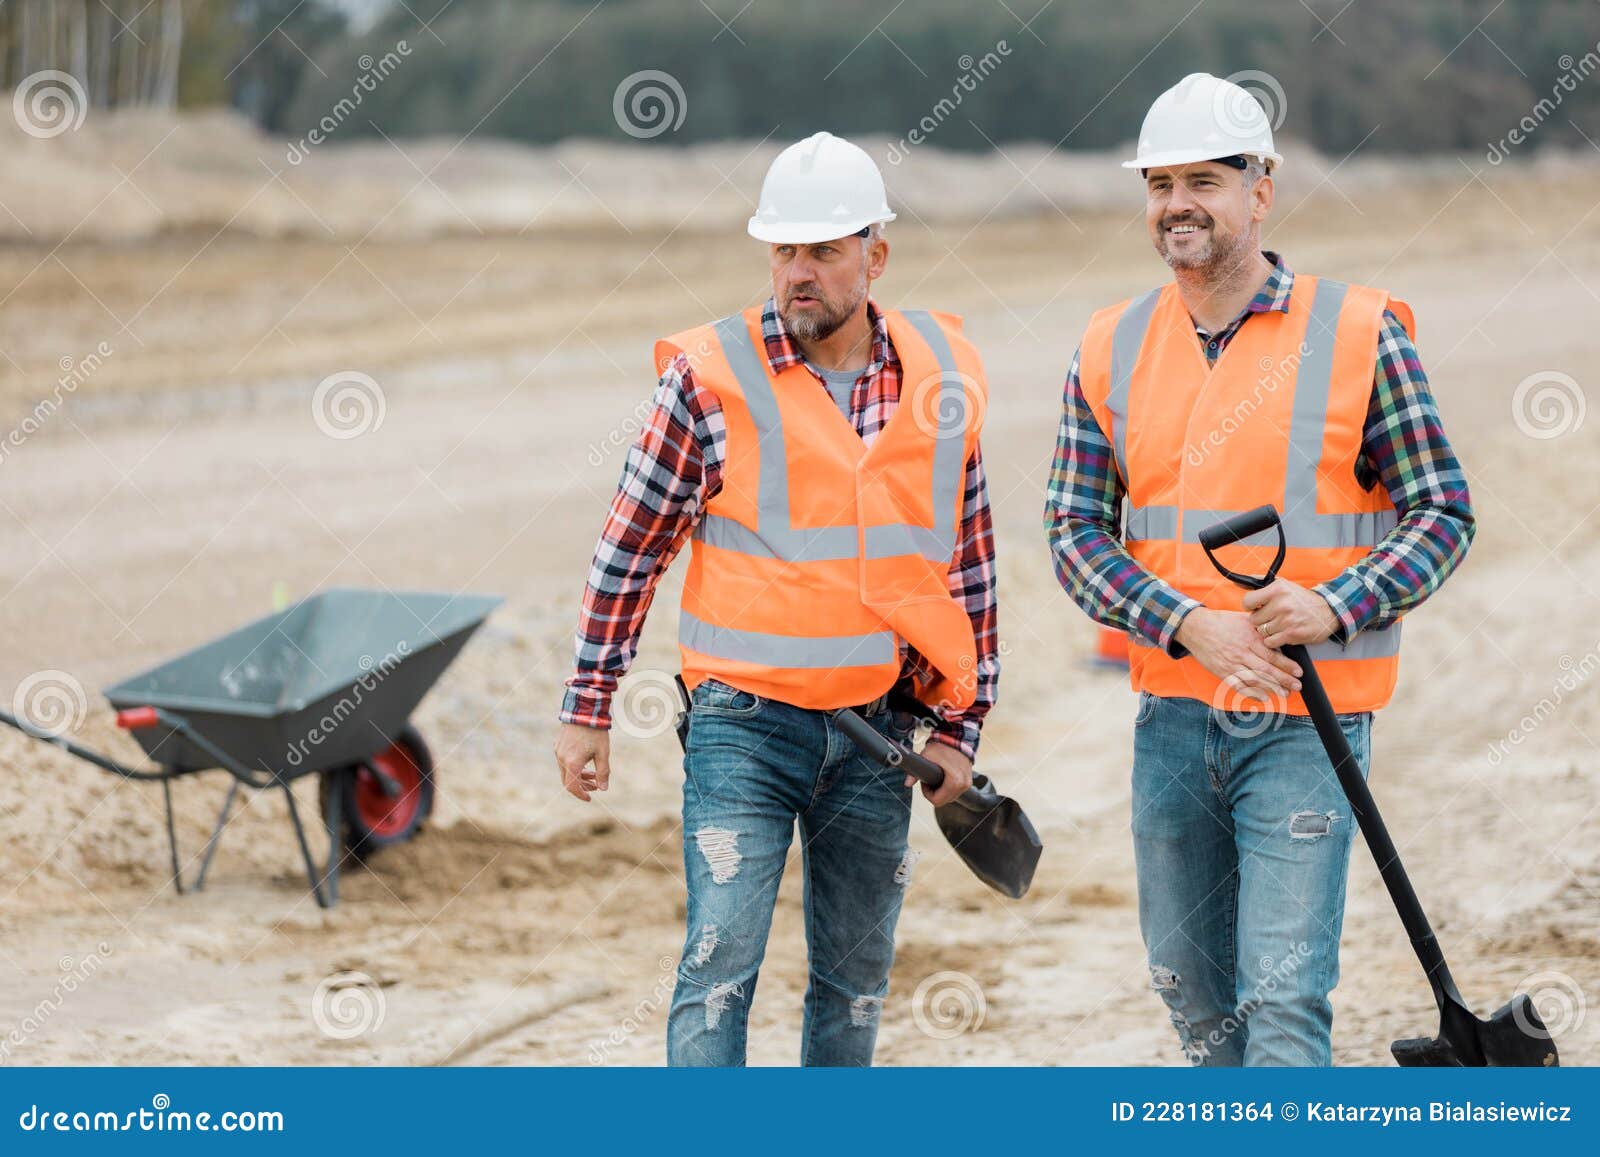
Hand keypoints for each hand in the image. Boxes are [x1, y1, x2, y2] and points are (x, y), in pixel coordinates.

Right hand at [554, 722, 610, 801]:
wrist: (583, 710)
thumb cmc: (595, 732)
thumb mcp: (603, 753)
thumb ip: (603, 772)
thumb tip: (604, 788)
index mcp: (572, 763)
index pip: (573, 787)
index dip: (581, 795)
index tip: (590, 798)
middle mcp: (561, 759)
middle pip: (568, 780)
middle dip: (582, 786)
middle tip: (596, 786)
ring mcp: (558, 752)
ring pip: (566, 771)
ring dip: (579, 775)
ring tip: (594, 774)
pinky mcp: (558, 745)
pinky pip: (564, 761)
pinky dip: (574, 766)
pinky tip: (586, 762)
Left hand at [907, 742, 972, 806]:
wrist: (956, 739)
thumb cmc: (941, 747)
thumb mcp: (926, 757)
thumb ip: (915, 773)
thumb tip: (907, 784)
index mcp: (955, 782)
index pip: (937, 800)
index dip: (927, 793)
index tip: (925, 782)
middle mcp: (963, 785)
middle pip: (944, 801)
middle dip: (934, 792)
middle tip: (929, 779)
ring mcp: (967, 784)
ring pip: (950, 797)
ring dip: (941, 791)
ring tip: (936, 777)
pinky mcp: (968, 782)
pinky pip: (956, 792)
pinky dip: (948, 788)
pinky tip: (943, 778)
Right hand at [1174, 607, 1302, 701]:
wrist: (1196, 628)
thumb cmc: (1221, 622)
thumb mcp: (1244, 620)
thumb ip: (1261, 628)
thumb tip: (1280, 635)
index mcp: (1249, 638)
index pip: (1272, 654)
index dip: (1287, 665)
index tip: (1299, 672)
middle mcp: (1241, 652)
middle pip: (1266, 669)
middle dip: (1284, 679)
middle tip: (1297, 686)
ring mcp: (1231, 664)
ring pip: (1255, 679)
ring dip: (1271, 688)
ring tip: (1284, 693)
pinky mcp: (1222, 672)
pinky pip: (1239, 685)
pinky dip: (1252, 693)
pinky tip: (1263, 697)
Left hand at [1241, 578, 1339, 647]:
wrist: (1328, 611)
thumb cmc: (1301, 598)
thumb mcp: (1282, 584)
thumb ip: (1258, 582)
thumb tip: (1234, 581)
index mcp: (1277, 589)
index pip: (1247, 602)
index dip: (1250, 606)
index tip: (1257, 607)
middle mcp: (1281, 604)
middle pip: (1253, 619)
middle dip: (1260, 620)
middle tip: (1271, 617)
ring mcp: (1286, 620)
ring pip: (1261, 631)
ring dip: (1268, 630)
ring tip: (1278, 624)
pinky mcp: (1292, 634)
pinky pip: (1270, 642)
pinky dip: (1274, 640)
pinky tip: (1281, 633)